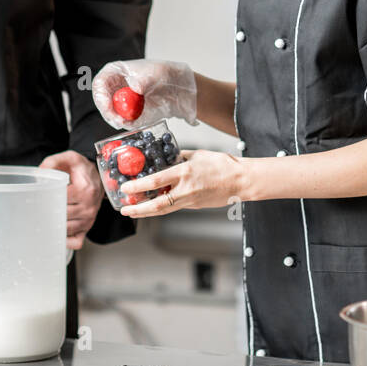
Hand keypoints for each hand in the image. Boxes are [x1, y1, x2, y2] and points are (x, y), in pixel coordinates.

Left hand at [39, 149, 103, 249]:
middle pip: (62, 216)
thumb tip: (40, 173)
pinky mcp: (87, 227)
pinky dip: (65, 240)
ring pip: (66, 230)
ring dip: (54, 226)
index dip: (48, 198)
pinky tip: (57, 231)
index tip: (40, 196)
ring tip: (45, 218)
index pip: (62, 199)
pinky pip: (75, 242)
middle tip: (37, 208)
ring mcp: (89, 219)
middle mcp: (88, 206)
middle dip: (48, 212)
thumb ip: (52, 162)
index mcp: (85, 190)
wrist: (99, 176)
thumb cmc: (82, 169)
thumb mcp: (69, 158)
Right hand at [91, 60, 197, 130]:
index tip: (108, 107)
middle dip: (108, 113)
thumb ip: (144, 80)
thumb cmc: (166, 74)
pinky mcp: (129, 114)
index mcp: (116, 71)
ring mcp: (121, 102)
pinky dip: (128, 124)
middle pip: (102, 101)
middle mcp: (115, 87)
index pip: (100, 83)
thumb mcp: (156, 73)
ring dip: (118, 120)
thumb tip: (135, 87)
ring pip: (111, 114)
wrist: (179, 89)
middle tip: (118, 121)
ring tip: (128, 121)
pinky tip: (135, 122)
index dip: (101, 95)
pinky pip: (124, 121)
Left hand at [120, 149, 244, 217]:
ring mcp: (191, 201)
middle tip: (124, 209)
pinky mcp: (195, 206)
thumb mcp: (198, 154)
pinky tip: (154, 204)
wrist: (241, 181)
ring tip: (134, 210)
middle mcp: (186, 189)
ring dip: (147, 211)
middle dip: (138, 209)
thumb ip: (180, 157)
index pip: (156, 181)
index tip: (125, 187)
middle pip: (157, 204)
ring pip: (164, 209)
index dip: (138, 186)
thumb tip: (166, 157)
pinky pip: (174, 207)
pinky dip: (162, 206)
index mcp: (185, 173)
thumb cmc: (223, 165)